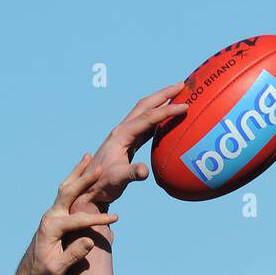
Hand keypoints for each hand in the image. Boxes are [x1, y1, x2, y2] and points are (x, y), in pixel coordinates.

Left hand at [13, 155, 118, 274]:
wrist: (28, 274)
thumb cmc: (44, 273)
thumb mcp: (58, 268)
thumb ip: (73, 254)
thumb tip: (90, 241)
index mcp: (52, 228)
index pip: (79, 220)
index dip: (98, 220)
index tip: (116, 218)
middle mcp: (50, 216)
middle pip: (69, 193)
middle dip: (84, 180)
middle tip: (99, 167)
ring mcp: (50, 214)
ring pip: (65, 188)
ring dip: (77, 173)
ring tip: (87, 156)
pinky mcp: (53, 215)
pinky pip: (64, 194)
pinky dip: (74, 181)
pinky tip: (81, 172)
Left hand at [78, 85, 188, 207]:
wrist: (90, 189)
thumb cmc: (103, 185)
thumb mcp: (118, 180)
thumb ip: (132, 174)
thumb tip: (144, 172)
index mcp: (122, 134)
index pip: (149, 117)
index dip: (168, 111)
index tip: (186, 105)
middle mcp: (122, 130)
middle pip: (146, 105)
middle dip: (164, 94)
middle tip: (182, 85)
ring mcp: (124, 135)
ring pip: (145, 112)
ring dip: (160, 102)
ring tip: (177, 96)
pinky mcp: (127, 142)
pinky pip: (145, 124)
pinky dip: (157, 117)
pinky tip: (166, 118)